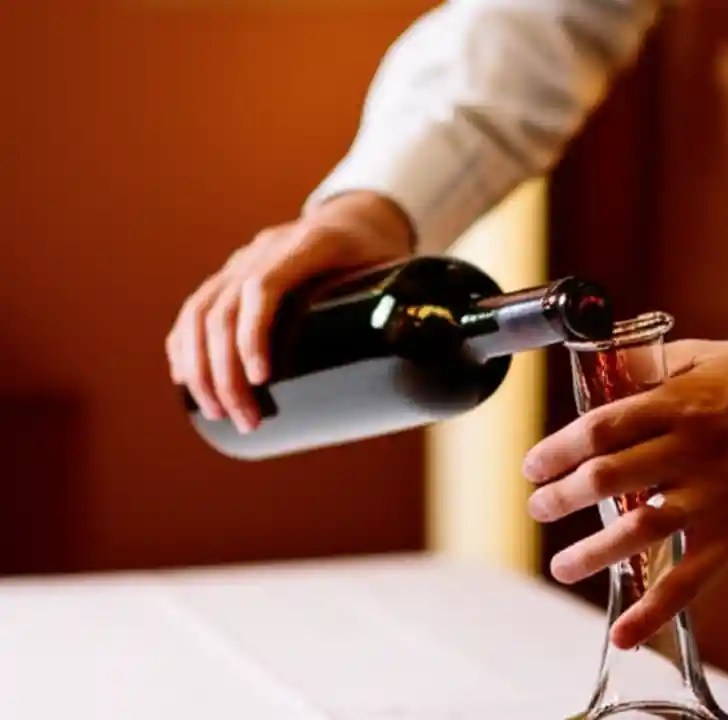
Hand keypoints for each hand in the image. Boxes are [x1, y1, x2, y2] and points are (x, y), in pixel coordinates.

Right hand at [166, 191, 412, 431]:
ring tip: (219, 411)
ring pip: (203, 310)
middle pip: (227, 308)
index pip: (266, 285)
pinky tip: (185, 378)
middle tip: (247, 418)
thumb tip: (423, 395)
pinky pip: (196, 308)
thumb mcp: (400, 277)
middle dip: (227, 371)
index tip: (261, 378)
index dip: (255, 332)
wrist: (361, 213)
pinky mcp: (232, 273)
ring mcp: (244, 259)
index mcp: (312, 243)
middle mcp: (268, 248)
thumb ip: (407, 326)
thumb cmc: (384, 252)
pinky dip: (185, 344)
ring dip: (201, 366)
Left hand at [522, 333, 727, 648]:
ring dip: (591, 552)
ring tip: (563, 564)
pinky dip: (654, 609)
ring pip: (637, 529)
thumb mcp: (705, 352)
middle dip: (561, 497)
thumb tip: (605, 372)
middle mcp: (691, 448)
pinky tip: (625, 632)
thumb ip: (652, 366)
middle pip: (606, 478)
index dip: (558, 449)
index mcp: (678, 400)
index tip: (535, 465)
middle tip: (540, 505)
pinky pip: (691, 578)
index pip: (600, 428)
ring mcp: (715, 493)